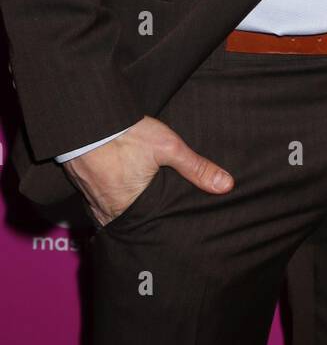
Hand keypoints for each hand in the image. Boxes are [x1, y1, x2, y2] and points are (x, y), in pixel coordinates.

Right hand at [61, 115, 233, 227]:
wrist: (88, 118)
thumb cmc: (126, 133)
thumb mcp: (168, 147)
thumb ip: (196, 168)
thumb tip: (225, 185)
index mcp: (128, 208)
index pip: (149, 226)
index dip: (160, 224)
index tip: (171, 222)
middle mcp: (107, 211)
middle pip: (131, 221)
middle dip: (143, 218)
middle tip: (158, 211)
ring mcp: (91, 200)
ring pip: (113, 212)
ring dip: (125, 207)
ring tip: (141, 199)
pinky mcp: (82, 186)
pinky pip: (98, 201)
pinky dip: (109, 197)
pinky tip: (119, 186)